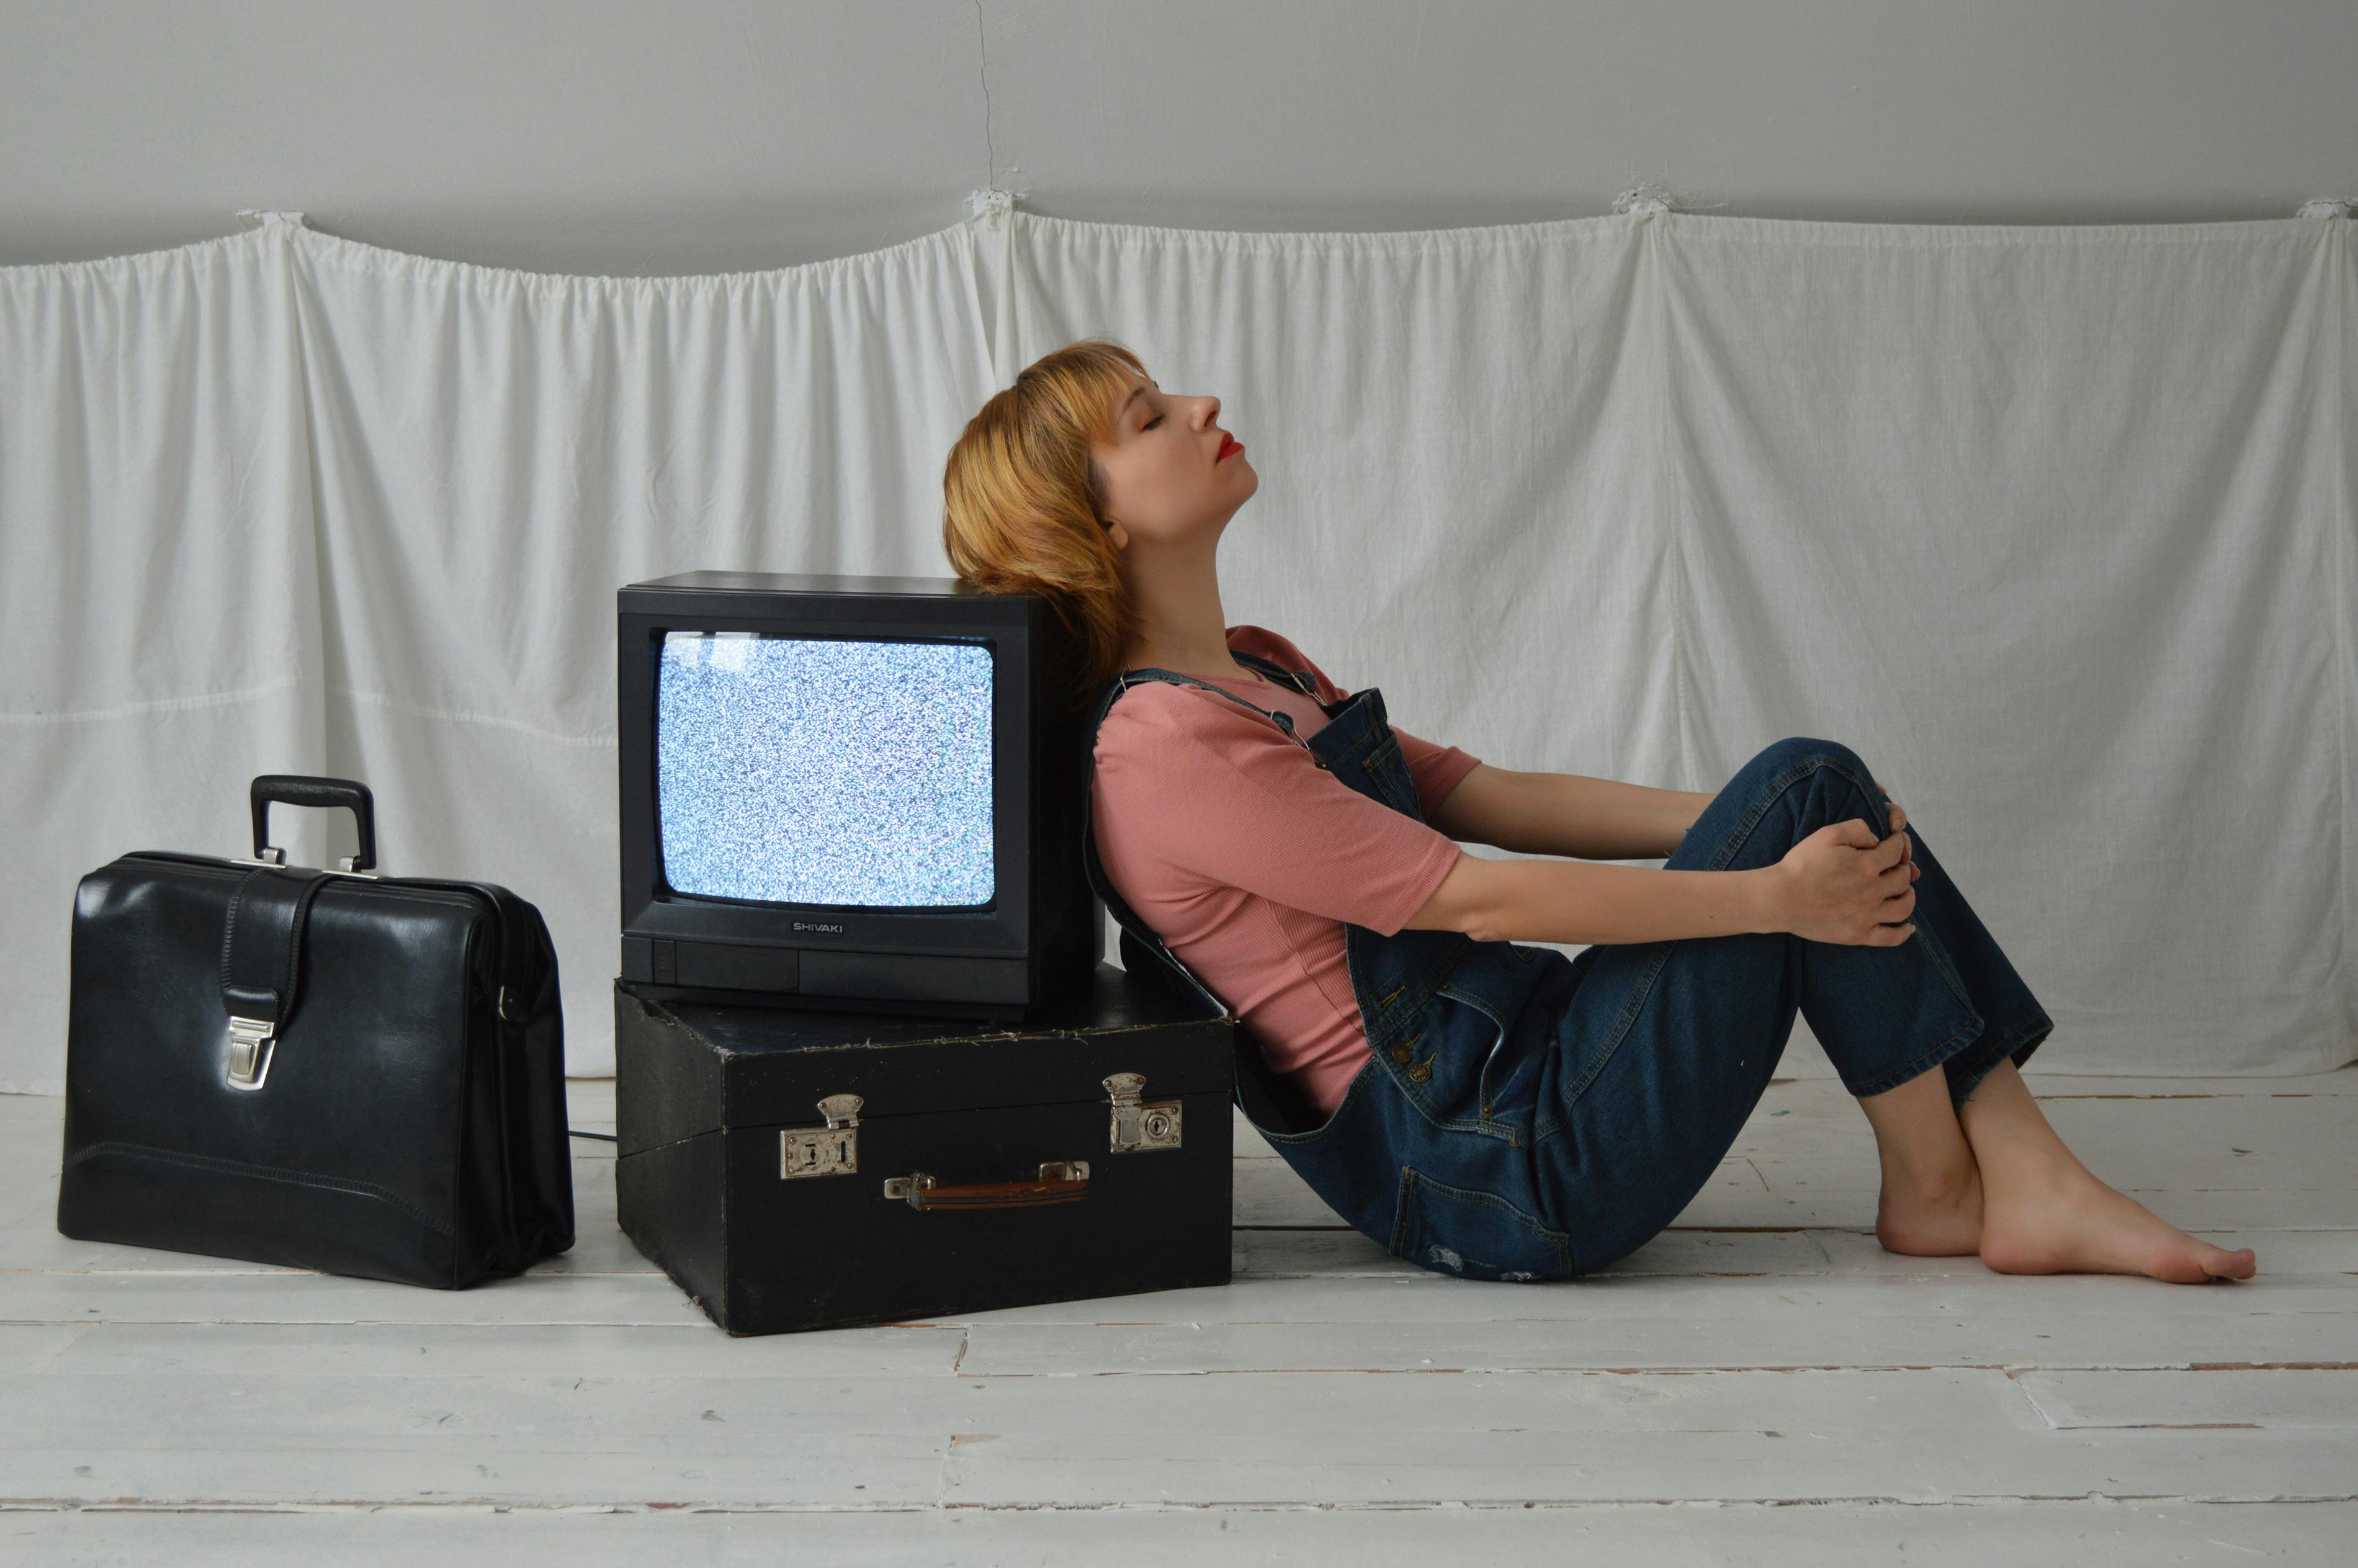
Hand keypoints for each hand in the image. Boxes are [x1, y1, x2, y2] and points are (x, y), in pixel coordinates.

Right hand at [1770, 779, 1918, 944]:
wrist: (1779, 898)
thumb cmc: (1800, 865)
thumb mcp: (1826, 835)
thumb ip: (1856, 829)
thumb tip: (1876, 839)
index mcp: (1866, 865)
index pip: (1897, 850)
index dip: (1899, 843)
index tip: (1895, 842)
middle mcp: (1872, 891)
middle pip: (1904, 878)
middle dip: (1904, 867)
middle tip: (1896, 865)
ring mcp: (1867, 916)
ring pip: (1904, 906)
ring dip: (1909, 896)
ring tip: (1903, 891)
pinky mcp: (1858, 935)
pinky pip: (1891, 937)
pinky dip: (1904, 932)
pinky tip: (1908, 926)